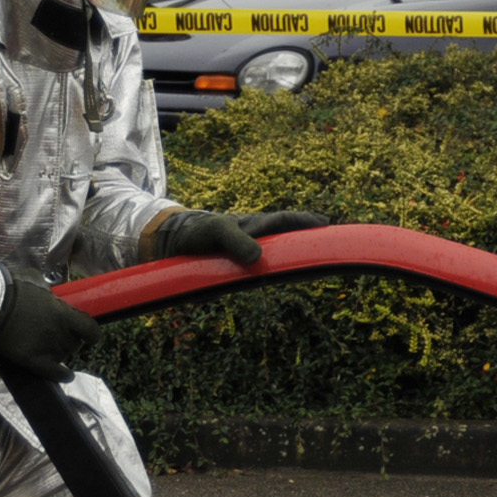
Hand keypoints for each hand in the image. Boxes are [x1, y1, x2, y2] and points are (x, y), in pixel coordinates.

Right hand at [0, 278, 99, 380]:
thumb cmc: (12, 289)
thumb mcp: (36, 282)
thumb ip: (49, 292)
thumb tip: (51, 294)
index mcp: (65, 315)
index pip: (91, 330)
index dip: (91, 334)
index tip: (89, 335)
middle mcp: (61, 335)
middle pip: (75, 344)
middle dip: (68, 339)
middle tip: (53, 333)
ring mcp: (48, 349)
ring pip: (64, 355)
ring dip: (60, 351)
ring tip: (46, 344)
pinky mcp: (33, 361)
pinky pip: (55, 373)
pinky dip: (62, 375)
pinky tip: (66, 375)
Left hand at [156, 209, 328, 263]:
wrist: (172, 243)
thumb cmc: (196, 232)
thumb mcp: (216, 232)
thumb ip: (237, 242)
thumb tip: (259, 258)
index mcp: (254, 224)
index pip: (285, 220)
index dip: (305, 221)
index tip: (325, 224)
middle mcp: (254, 236)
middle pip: (285, 235)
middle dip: (305, 236)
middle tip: (325, 240)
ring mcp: (246, 251)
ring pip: (275, 251)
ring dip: (291, 254)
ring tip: (307, 262)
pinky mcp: (238, 266)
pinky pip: (261, 267)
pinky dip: (273, 269)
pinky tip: (278, 275)